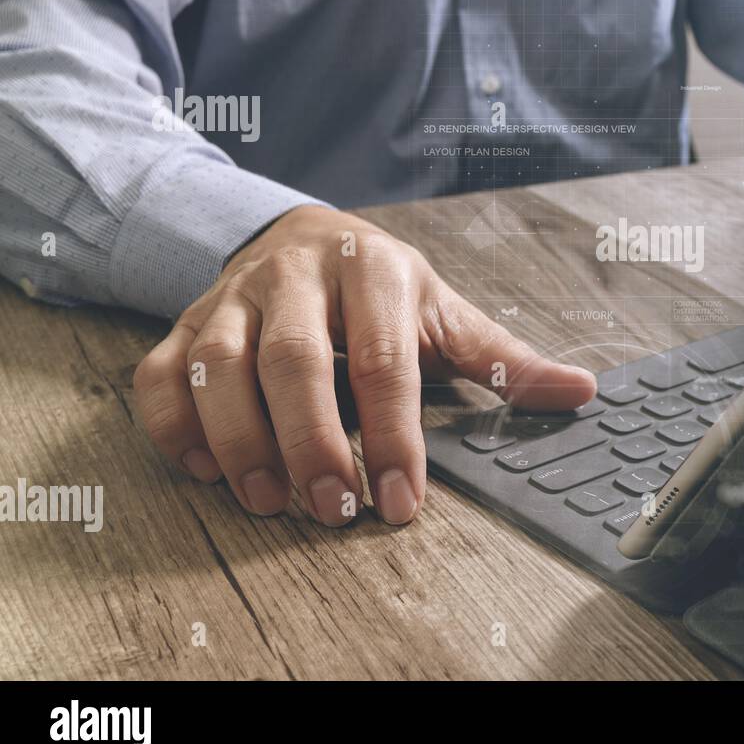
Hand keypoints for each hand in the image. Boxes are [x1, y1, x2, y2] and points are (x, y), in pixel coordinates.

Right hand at [132, 205, 596, 526]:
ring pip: (218, 366)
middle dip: (312, 444)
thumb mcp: (444, 310)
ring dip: (239, 441)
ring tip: (270, 500)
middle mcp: (297, 276)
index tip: (403, 501)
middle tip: (333, 511)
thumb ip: (502, 357)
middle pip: (293, 362)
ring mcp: (234, 295)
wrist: (305, 232)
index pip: (384, 359)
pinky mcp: (186, 318)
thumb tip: (581, 392)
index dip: (395, 435)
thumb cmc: (382, 287)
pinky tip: (206, 468)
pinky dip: (175, 424)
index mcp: (375, 271)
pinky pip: (162, 372)